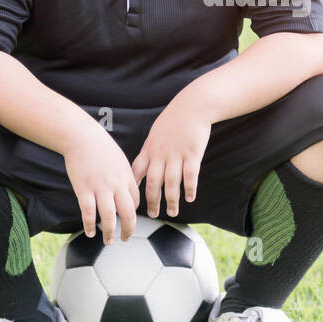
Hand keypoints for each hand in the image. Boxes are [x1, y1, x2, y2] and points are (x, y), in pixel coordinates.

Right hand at [63, 121, 139, 243]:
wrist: (82, 136)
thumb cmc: (101, 146)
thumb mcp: (120, 159)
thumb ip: (124, 175)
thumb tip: (127, 190)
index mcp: (127, 177)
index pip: (136, 202)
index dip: (133, 213)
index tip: (128, 219)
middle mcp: (116, 185)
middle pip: (128, 214)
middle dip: (129, 230)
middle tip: (126, 238)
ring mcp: (99, 188)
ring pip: (109, 217)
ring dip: (110, 232)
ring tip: (108, 241)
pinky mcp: (83, 189)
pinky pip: (88, 213)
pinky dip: (90, 225)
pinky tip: (90, 232)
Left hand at [131, 99, 211, 218]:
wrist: (192, 106)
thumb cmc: (174, 119)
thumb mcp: (155, 133)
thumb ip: (149, 150)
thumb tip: (142, 165)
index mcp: (149, 150)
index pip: (136, 172)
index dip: (132, 188)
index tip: (131, 201)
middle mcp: (160, 154)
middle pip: (152, 183)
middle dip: (152, 201)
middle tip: (153, 215)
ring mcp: (176, 155)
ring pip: (171, 183)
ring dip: (171, 200)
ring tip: (173, 212)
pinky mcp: (192, 154)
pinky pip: (190, 175)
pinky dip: (189, 188)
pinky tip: (190, 198)